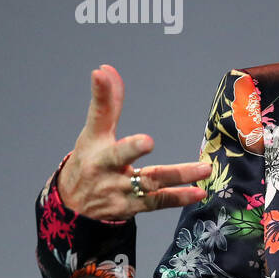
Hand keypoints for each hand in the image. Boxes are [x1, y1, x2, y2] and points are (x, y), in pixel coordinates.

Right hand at [57, 64, 211, 219]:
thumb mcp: (95, 132)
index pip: (98, 117)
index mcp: (95, 145)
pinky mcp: (131, 208)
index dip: (101, 96)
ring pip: (148, 183)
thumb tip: (105, 69)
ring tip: (204, 169)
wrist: (74, 206)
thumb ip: (107, 103)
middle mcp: (104, 169)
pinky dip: (178, 198)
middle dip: (131, 149)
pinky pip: (157, 202)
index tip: (100, 74)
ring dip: (177, 176)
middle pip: (118, 156)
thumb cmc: (90, 160)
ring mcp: (118, 190)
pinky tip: (199, 192)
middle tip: (146, 141)